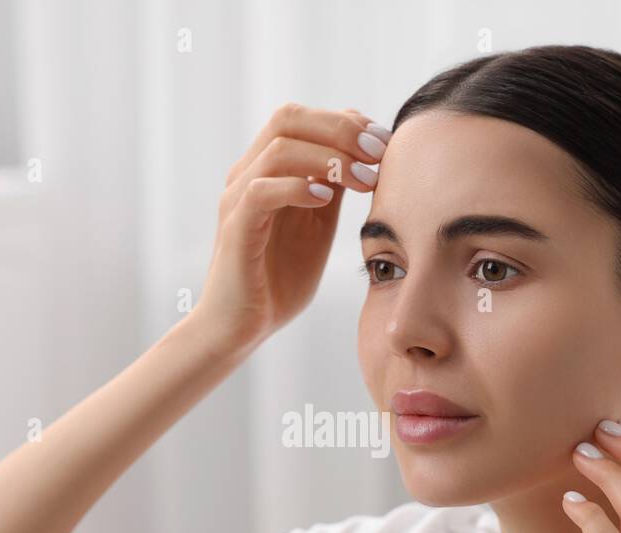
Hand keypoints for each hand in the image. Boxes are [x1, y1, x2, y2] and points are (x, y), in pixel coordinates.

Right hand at [196, 102, 389, 350]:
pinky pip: (261, 192)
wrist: (242, 327)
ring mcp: (237, 199)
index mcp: (266, 169)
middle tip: (378, 153)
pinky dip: (298, 188)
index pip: (302, 118)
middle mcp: (247, 174)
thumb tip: (367, 152)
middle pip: (288, 118)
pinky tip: (325, 201)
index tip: (385, 142)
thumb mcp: (318, 226)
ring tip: (365, 180)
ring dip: (329, 158)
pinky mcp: (235, 228)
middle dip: (340, 129)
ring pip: (279, 149)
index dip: (345, 120)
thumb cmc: (279, 280)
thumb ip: (333, 188)